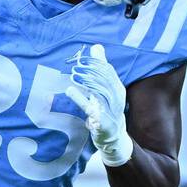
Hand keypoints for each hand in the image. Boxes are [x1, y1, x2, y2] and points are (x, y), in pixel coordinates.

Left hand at [65, 44, 132, 165]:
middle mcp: (116, 98)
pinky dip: (79, 98)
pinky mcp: (101, 121)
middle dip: (91, 70)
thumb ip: (102, 68)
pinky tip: (69, 90)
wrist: (115, 139)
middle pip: (103, 80)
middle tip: (77, 62)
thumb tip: (96, 46)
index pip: (108, 72)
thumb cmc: (108, 110)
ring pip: (97, 92)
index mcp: (117, 89)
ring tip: (73, 73)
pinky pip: (89, 108)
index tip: (86, 55)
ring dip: (85, 82)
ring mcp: (109, 110)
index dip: (97, 62)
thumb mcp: (107, 89)